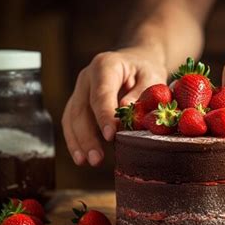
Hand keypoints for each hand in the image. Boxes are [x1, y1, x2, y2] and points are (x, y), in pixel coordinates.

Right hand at [62, 48, 167, 165]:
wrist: (136, 62)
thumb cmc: (146, 71)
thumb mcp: (152, 77)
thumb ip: (141, 94)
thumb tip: (126, 112)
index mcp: (105, 65)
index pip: (101, 94)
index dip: (104, 116)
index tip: (110, 136)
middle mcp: (86, 77)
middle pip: (81, 109)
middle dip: (87, 136)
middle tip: (97, 159)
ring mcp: (79, 90)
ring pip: (71, 118)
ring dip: (78, 142)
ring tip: (86, 162)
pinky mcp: (78, 103)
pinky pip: (71, 123)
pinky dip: (75, 141)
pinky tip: (81, 158)